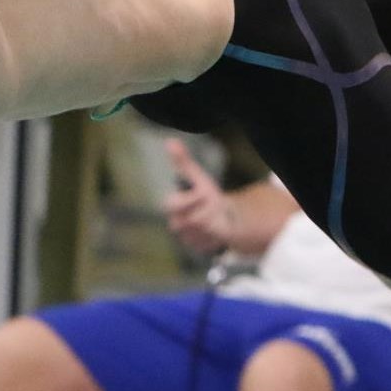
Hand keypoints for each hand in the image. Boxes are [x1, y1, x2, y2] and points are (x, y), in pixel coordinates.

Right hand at [163, 139, 231, 255]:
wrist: (220, 216)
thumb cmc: (205, 194)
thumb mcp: (196, 176)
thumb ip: (183, 160)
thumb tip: (170, 141)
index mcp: (172, 207)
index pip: (171, 204)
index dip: (190, 199)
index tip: (203, 194)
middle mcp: (175, 224)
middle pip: (190, 220)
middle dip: (207, 211)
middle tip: (214, 206)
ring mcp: (186, 239)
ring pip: (202, 231)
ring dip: (214, 222)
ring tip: (216, 217)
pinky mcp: (198, 250)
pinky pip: (209, 243)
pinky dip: (218, 234)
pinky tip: (218, 229)